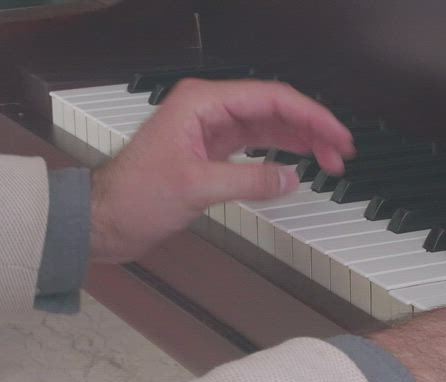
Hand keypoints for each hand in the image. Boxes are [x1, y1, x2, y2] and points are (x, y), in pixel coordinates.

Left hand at [89, 79, 354, 262]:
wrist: (104, 219)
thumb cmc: (132, 196)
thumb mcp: (195, 188)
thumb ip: (248, 180)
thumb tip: (290, 178)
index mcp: (201, 103)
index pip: (270, 98)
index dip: (311, 116)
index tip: (337, 136)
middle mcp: (208, 109)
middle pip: (275, 109)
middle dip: (312, 129)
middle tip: (341, 152)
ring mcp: (211, 129)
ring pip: (270, 126)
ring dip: (302, 140)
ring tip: (331, 160)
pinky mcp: (213, 152)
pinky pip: (258, 144)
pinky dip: (283, 153)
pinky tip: (301, 163)